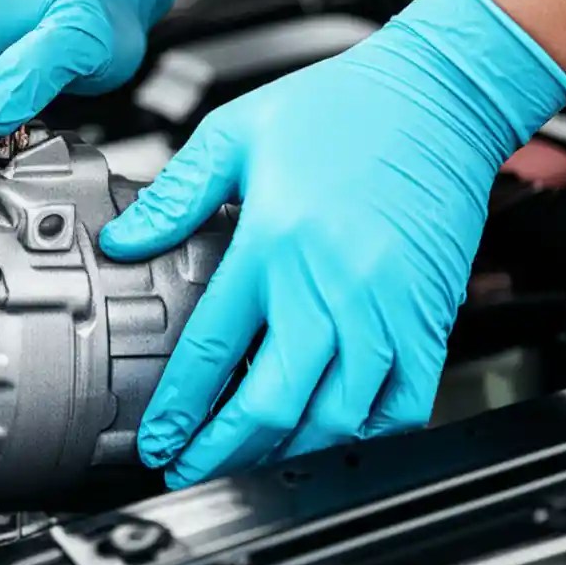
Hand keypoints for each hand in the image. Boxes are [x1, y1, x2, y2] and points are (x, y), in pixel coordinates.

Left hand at [100, 0, 565, 488]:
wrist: (440, 96)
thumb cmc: (345, 107)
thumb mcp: (238, 133)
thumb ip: (177, 195)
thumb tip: (125, 238)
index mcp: (273, 245)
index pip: (211, 351)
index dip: (180, 408)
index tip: (161, 437)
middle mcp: (330, 288)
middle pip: (271, 404)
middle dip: (224, 451)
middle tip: (194, 469)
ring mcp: (385, 310)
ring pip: (336, 418)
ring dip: (288, 451)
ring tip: (252, 461)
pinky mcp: (428, 318)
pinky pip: (403, 403)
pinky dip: (368, 434)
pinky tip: (335, 437)